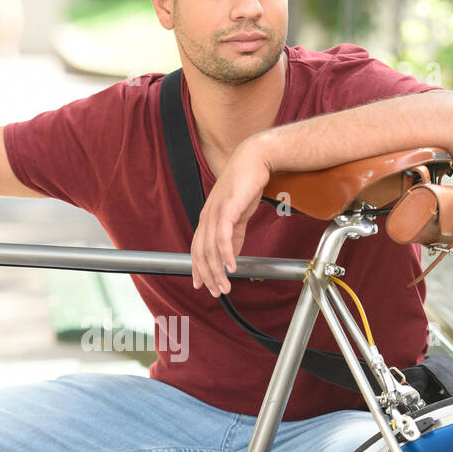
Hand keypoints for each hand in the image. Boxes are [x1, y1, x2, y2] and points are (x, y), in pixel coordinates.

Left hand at [190, 137, 271, 296]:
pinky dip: (226, 254)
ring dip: (217, 271)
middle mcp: (207, 216)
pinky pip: (223, 237)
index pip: (197, 249)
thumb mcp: (238, 215)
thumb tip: (231, 254)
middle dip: (208, 276)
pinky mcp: (228, 208)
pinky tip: (232, 266)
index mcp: (208, 219)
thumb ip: (234, 234)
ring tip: (225, 286)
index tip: (202, 286)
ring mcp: (215, 212)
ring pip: (210, 249)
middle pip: (201, 253)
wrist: (255, 159)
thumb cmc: (246, 185)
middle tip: (217, 292)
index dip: (198, 269)